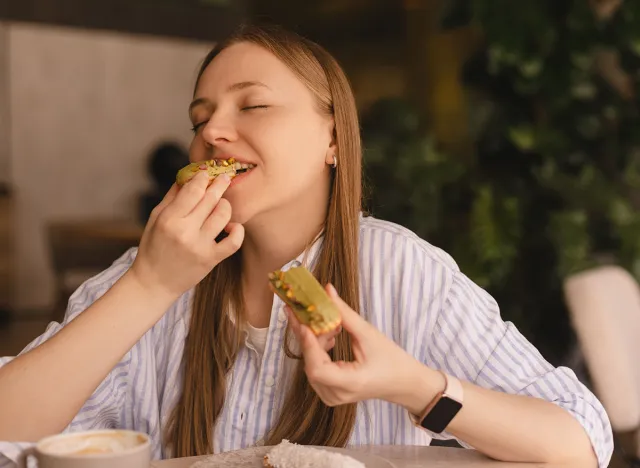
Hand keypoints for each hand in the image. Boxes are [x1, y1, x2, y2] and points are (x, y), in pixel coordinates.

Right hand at [130, 171, 243, 300]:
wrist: (154, 283)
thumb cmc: (153, 248)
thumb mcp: (155, 219)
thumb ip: (172, 197)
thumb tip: (188, 176)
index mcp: (169, 219)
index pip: (193, 190)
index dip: (203, 177)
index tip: (207, 172)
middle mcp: (185, 231)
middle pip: (210, 199)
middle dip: (219, 184)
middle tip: (224, 176)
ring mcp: (200, 246)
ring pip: (223, 215)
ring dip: (225, 205)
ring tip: (221, 205)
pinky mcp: (211, 259)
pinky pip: (234, 241)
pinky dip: (237, 231)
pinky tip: (232, 226)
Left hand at [287, 284, 433, 409]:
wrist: (403, 382)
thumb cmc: (390, 359)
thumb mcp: (368, 334)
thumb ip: (344, 313)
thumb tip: (327, 291)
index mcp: (350, 383)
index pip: (318, 369)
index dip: (308, 346)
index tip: (304, 323)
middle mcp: (337, 394)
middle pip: (311, 365)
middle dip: (309, 336)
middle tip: (306, 312)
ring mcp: (332, 397)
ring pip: (311, 365)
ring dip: (315, 342)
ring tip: (331, 325)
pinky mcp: (330, 392)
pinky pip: (316, 369)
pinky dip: (318, 350)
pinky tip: (330, 336)